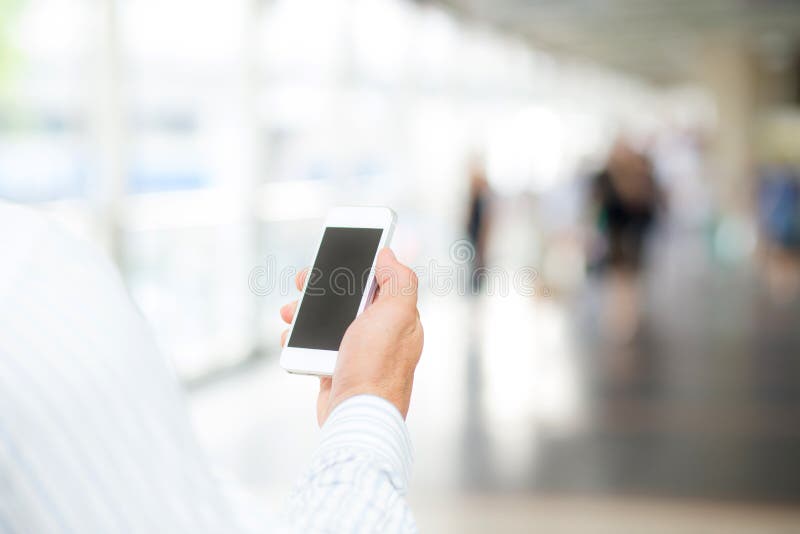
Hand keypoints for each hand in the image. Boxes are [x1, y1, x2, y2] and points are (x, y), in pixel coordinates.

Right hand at [280, 248, 423, 424]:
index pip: (379, 280)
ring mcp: (356, 353)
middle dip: (324, 287)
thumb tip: (388, 254)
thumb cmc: (377, 367)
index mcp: (398, 317)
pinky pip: (315, 346)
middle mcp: (380, 334)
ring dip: (305, 311)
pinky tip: (289, 336)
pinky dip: (300, 338)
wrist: (356, 417)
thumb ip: (399, 280)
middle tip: (304, 280)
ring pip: (328, 321)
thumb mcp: (396, 313)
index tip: (336, 252)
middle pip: (349, 298)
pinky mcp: (336, 370)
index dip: (358, 264)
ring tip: (289, 311)